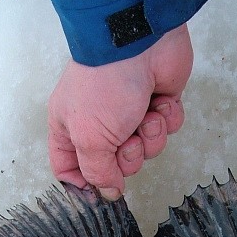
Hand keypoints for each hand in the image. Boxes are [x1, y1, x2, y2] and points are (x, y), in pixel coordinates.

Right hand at [47, 25, 192, 200]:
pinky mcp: (158, 102)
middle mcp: (99, 123)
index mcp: (71, 129)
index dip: (85, 183)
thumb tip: (108, 193)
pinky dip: (167, 118)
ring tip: (145, 115)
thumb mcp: (89, 138)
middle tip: (127, 139)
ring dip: (150, 136)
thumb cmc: (104, 85)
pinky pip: (166, 128)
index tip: (102, 189)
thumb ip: (98, 172)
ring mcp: (130, 112)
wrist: (139, 44)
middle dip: (128, 158)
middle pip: (115, 165)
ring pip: (146, 149)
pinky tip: (159, 100)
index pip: (69, 168)